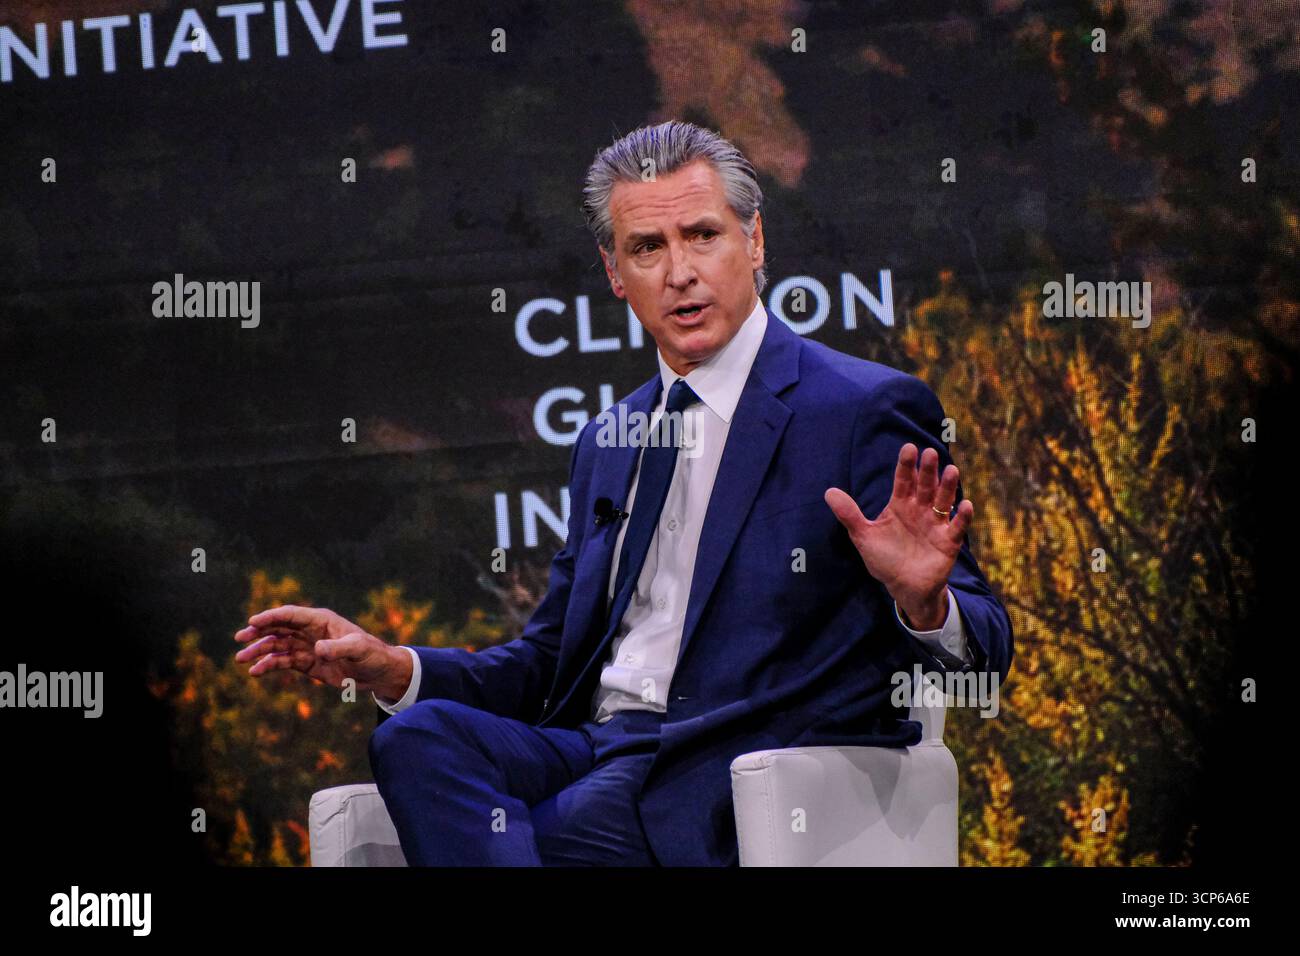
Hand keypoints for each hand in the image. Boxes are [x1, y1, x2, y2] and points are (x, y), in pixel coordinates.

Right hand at [233, 604, 411, 698]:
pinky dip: (269, 665)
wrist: (379, 673)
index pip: (291, 615)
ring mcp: (307, 647)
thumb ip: (339, 648)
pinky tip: (256, 672)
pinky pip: (283, 662)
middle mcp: (311, 631)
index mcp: (321, 621)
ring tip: (241, 659)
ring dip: (259, 651)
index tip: (252, 623)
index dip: (271, 617)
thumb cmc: (372, 655)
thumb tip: (317, 649)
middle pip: (279, 628)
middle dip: (259, 632)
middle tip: (240, 638)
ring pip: (278, 646)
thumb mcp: (359, 649)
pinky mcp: (307, 663)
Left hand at [824, 443, 971, 629]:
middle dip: (927, 470)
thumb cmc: (884, 558)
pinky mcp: (948, 542)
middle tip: (929, 453)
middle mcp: (920, 510)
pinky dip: (962, 517)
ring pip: (943, 501)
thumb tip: (828, 492)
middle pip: (925, 486)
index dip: (906, 465)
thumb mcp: (863, 536)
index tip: (909, 448)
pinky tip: (965, 505)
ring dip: (948, 487)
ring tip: (951, 470)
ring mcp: (936, 524)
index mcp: (900, 505)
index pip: (903, 481)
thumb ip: (849, 514)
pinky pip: (957, 527)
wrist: (903, 587)